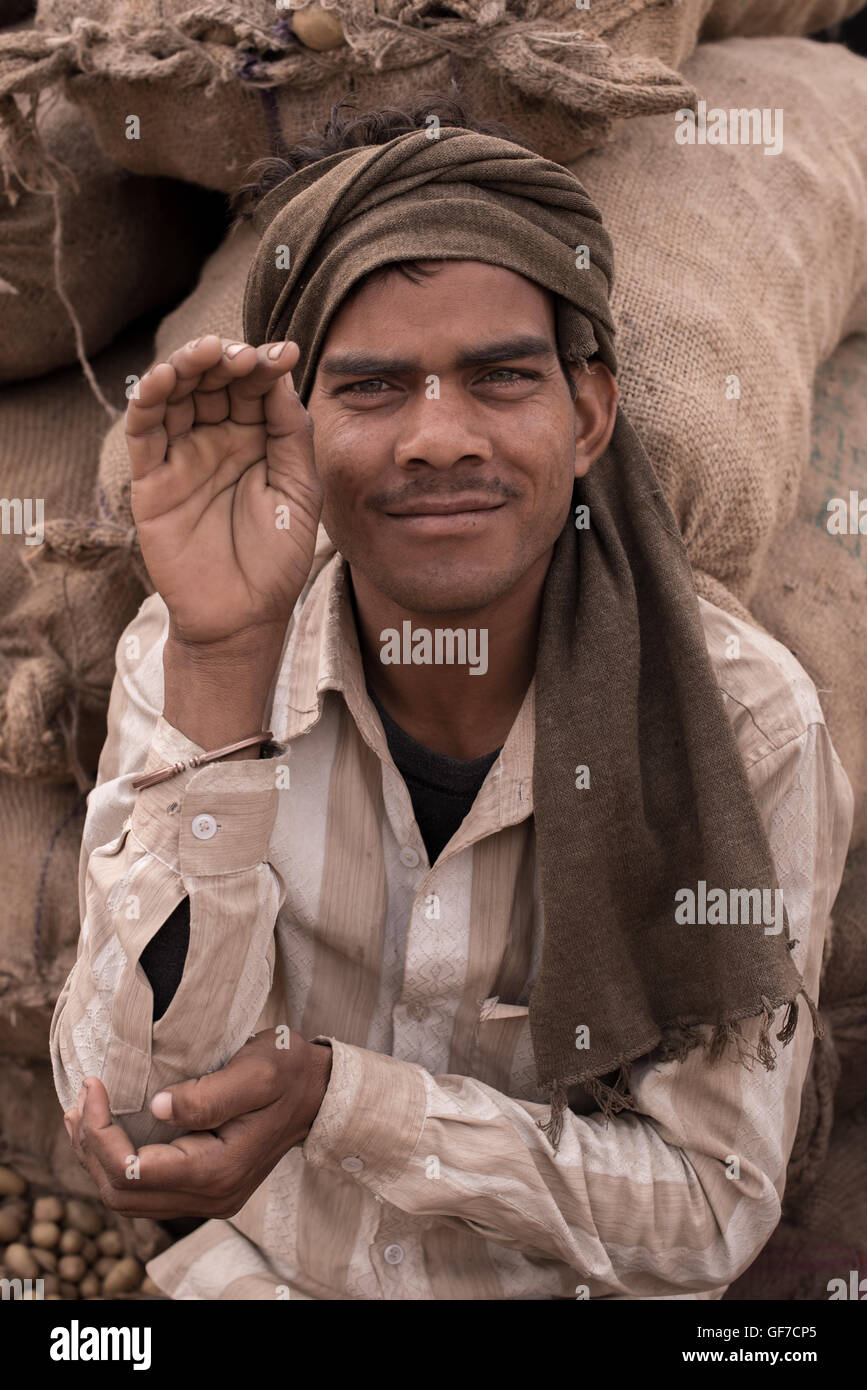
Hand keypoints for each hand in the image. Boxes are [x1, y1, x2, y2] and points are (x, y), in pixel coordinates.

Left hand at [62, 1029, 332, 1219]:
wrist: (318, 1092)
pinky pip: (145, 1192)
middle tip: (80, 1100)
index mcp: (217, 1170)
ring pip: (128, 1199)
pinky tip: (110, 1130)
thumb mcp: (257, 1070)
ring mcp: (208, 1198)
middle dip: (89, 1148)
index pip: (132, 1170)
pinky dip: (117, 1163)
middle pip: (121, 1194)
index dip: (99, 1132)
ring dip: (97, 1158)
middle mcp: (211, 1196)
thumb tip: (157, 1106)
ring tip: (83, 1114)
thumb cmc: (288, 1071)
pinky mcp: (206, 1189)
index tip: (95, 1085)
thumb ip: (208, 1094)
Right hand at [126, 334, 323, 648]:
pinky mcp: (152, 478)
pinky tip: (162, 378)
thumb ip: (291, 432)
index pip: (253, 387)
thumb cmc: (276, 558)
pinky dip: (148, 399)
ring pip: (176, 395)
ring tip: (205, 353)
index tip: (283, 353)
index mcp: (256, 439)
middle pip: (212, 382)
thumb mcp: (299, 490)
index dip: (263, 365)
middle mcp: (217, 439)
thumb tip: (280, 373)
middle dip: (224, 359)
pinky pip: (144, 430)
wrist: (243, 615)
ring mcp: (182, 455)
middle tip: (240, 354)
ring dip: (185, 366)